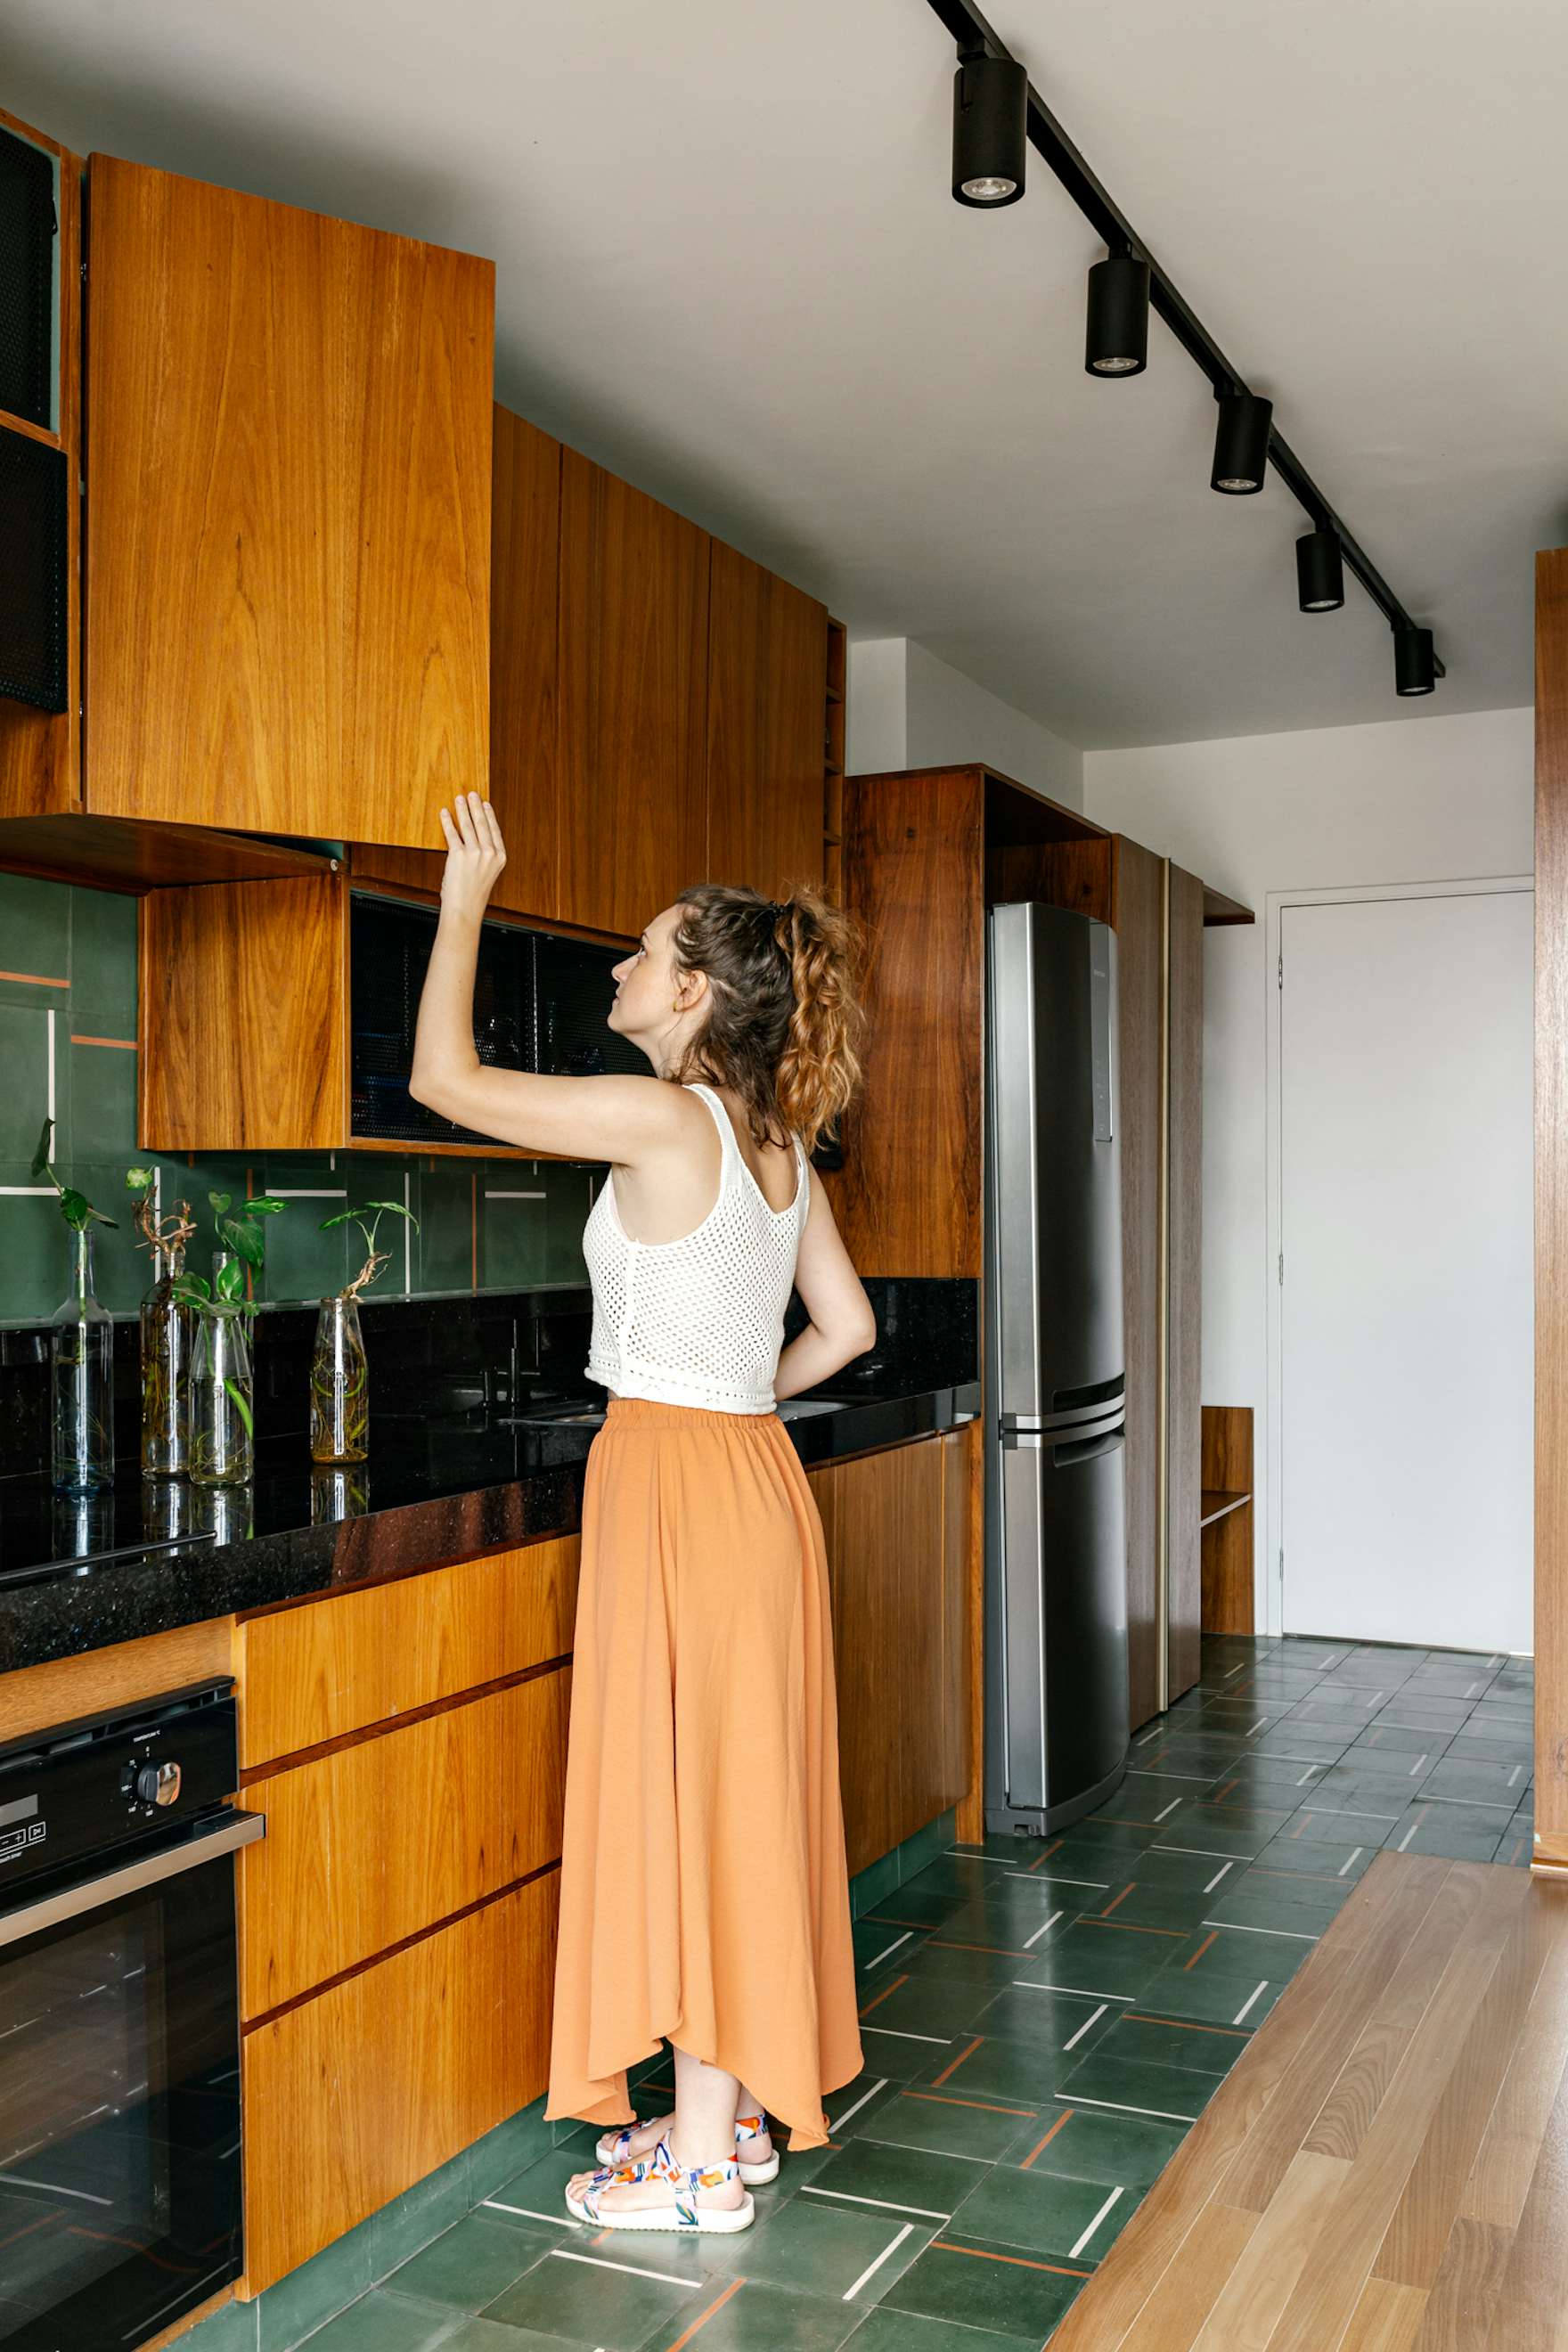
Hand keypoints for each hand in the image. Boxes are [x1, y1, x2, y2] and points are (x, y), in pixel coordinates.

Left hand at [438, 791, 506, 919]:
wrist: (464, 909)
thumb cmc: (473, 894)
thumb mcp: (486, 873)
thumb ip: (484, 855)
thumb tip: (473, 835)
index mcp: (500, 857)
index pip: (494, 830)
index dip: (488, 814)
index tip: (484, 803)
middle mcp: (489, 853)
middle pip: (482, 823)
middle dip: (475, 806)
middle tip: (471, 794)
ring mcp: (475, 853)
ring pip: (467, 825)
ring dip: (462, 809)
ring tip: (459, 799)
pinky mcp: (458, 855)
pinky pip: (452, 833)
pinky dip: (447, 821)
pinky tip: (445, 813)